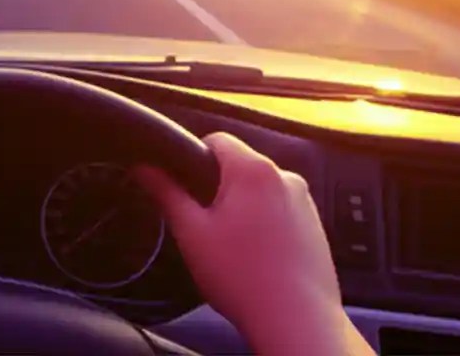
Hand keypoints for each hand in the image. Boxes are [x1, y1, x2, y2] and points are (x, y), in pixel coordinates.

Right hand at [134, 133, 372, 355]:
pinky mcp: (315, 225)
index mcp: (253, 170)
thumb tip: (144, 167)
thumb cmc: (242, 277)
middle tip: (205, 227)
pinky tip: (256, 257)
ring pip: (260, 190)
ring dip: (243, 208)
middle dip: (218, 190)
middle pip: (239, 166)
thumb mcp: (191, 233)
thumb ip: (166, 192)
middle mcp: (285, 176)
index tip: (185, 190)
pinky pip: (281, 211)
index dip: (193, 160)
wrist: (296, 320)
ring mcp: (305, 201)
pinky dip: (265, 225)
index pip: (216, 139)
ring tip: (233, 248)